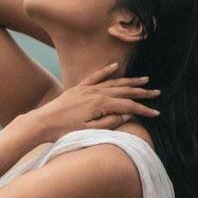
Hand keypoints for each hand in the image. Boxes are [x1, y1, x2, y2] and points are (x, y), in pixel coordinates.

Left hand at [21, 63, 160, 142]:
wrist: (40, 123)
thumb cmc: (63, 131)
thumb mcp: (89, 131)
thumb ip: (109, 122)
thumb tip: (126, 114)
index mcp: (100, 104)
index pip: (128, 105)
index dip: (143, 109)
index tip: (156, 112)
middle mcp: (95, 92)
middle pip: (124, 91)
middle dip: (141, 92)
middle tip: (156, 92)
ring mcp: (86, 88)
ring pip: (113, 82)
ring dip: (129, 81)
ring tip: (144, 80)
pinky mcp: (78, 88)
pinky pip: (96, 76)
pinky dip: (107, 71)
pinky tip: (116, 67)